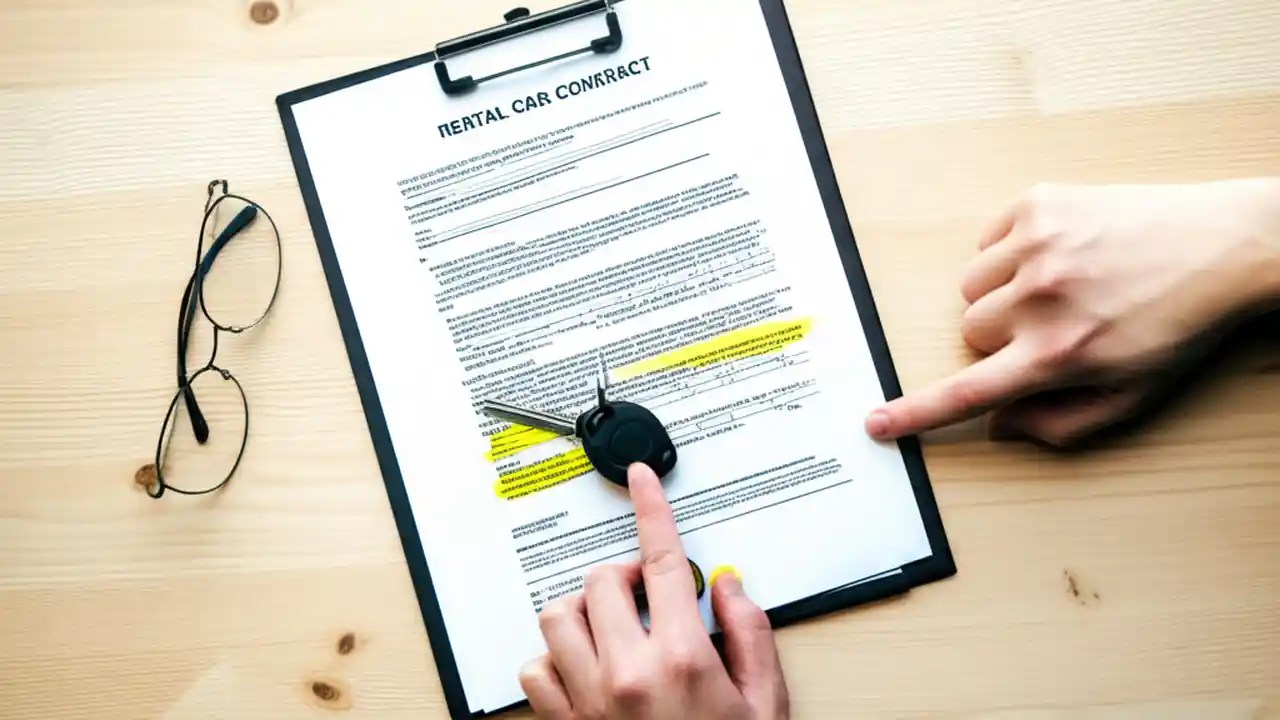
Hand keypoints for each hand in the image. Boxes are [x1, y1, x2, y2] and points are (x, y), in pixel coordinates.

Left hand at [518, 463, 789, 719]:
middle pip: (602, 581)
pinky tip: (582, 668)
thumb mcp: (766, 705)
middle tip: (647, 595)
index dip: (652, 510)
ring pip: (558, 617)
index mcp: (682, 659)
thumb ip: (751, 635)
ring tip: (611, 627)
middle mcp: (627, 673)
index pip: (663, 562)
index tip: (641, 479)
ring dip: (584, 611)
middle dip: (624, 577)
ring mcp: (589, 701)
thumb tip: (728, 586)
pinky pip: (534, 670)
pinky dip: (552, 660)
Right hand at [865, 178, 1279, 445]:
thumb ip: (1062, 424)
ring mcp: (1035, 246)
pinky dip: (1009, 254)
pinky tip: (1058, 255)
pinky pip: (986, 243)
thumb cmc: (1181, 324)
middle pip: (969, 332)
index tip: (877, 424)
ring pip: (971, 288)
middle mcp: (1040, 300)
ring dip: (1000, 295)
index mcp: (1058, 355)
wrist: (1228, 246)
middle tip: (1051, 327)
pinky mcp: (1038, 205)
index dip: (916, 413)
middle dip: (999, 337)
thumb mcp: (1133, 396)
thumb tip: (1003, 425)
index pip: (967, 393)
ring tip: (1057, 287)